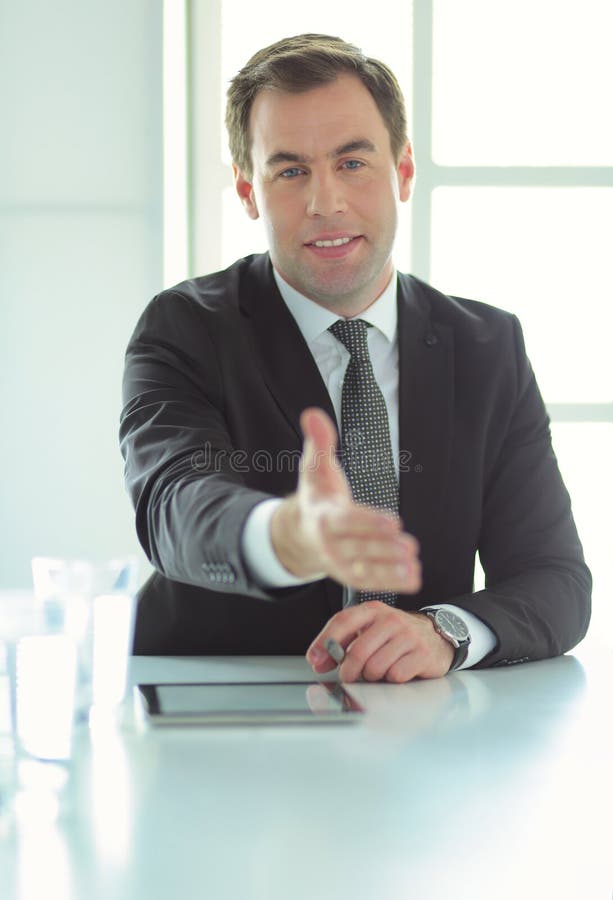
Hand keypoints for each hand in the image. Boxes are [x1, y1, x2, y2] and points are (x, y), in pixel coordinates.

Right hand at [271, 408, 420, 593]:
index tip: (393, 521)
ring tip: (414, 565)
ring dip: (390, 569)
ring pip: (366, 568)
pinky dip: (391, 582)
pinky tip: (414, 577)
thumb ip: (319, 442)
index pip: (346, 521)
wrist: (301, 533)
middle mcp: (330, 543)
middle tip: (409, 546)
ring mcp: (340, 563)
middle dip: (383, 548)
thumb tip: (312, 413)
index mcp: (322, 517)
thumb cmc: (316, 496)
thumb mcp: (314, 468)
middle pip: (358, 547)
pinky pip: (371, 581)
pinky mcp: (351, 575)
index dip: (368, 522)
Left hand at [306, 602, 453, 682]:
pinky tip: (397, 670)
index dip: (324, 642)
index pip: (342, 621)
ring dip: (372, 676)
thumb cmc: (396, 636)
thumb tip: (318, 661)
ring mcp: (408, 635)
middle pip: (358, 652)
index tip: (315, 661)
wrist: (436, 637)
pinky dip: (391, 679)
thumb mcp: (370, 630)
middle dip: (348, 671)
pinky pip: (395, 675)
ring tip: (378, 670)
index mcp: (373, 610)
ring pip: (375, 667)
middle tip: (349, 676)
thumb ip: (342, 642)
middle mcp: (390, 619)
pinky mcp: (422, 653)